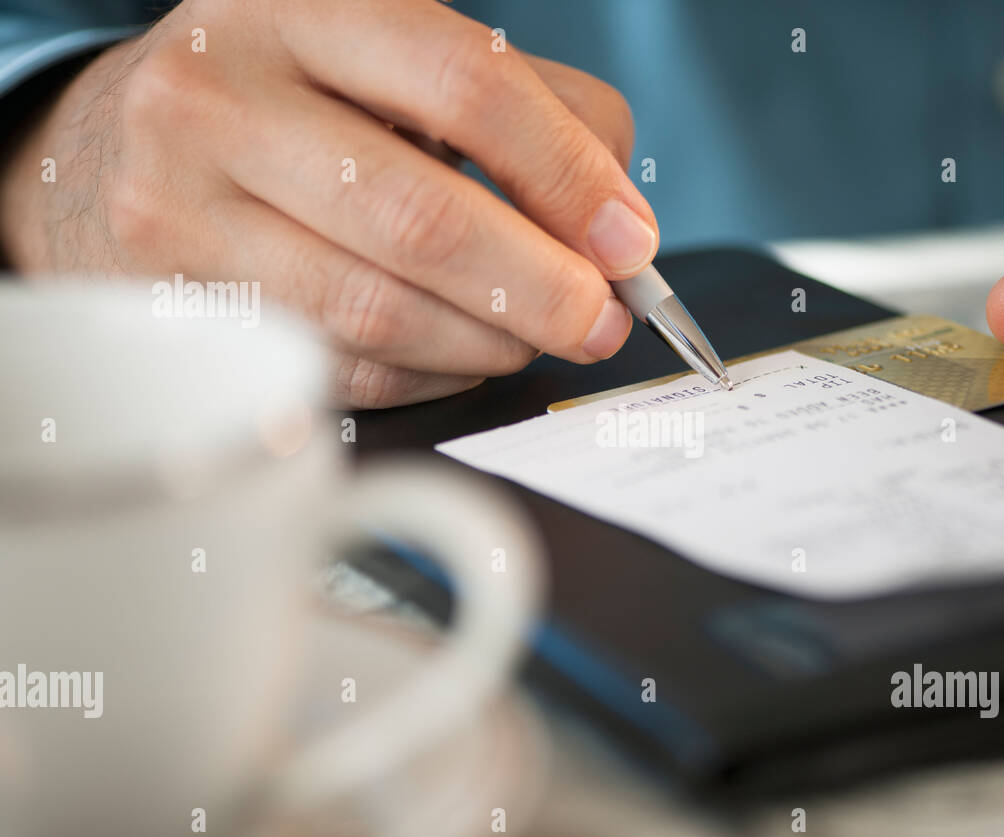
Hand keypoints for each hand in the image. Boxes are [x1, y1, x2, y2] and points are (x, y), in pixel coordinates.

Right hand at [0, 0, 655, 406]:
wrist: (114, 148)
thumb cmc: (289, 104)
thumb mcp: (393, 59)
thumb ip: (526, 111)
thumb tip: (616, 223)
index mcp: (302, 5)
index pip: (466, 86)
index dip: (567, 174)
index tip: (629, 241)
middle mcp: (223, 94)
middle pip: (422, 218)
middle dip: (541, 288)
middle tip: (600, 321)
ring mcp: (181, 206)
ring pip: (378, 310)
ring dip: (488, 342)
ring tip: (534, 337)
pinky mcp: (178, 305)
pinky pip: (336, 366)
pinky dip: (427, 374)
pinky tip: (460, 355)